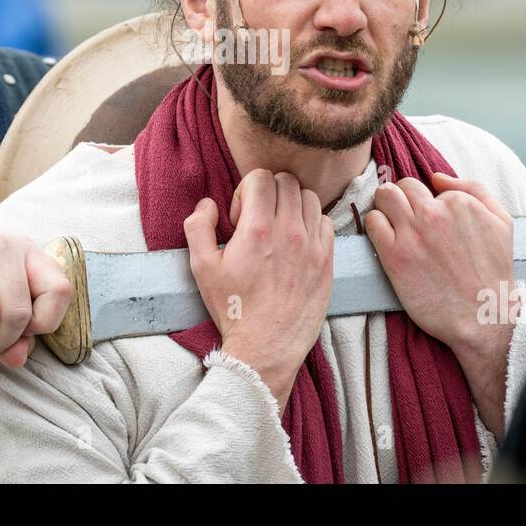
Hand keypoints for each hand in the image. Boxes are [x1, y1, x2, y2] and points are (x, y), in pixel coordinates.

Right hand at [183, 170, 333, 409]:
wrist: (265, 348)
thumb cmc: (233, 309)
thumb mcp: (201, 268)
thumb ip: (197, 226)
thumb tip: (208, 204)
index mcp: (257, 229)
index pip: (261, 177)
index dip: (246, 190)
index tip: (240, 217)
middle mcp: (289, 232)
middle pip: (287, 182)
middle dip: (268, 193)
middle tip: (258, 220)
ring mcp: (313, 246)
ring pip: (309, 198)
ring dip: (291, 204)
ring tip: (278, 228)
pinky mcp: (328, 261)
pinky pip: (325, 222)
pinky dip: (311, 223)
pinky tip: (296, 242)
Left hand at [364, 173, 514, 436]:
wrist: (482, 316)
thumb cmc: (493, 270)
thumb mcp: (501, 221)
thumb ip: (473, 189)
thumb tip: (437, 178)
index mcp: (458, 202)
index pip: (428, 186)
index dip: (427, 202)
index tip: (430, 220)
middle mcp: (433, 214)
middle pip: (402, 186)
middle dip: (403, 198)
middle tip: (406, 218)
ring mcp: (411, 234)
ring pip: (383, 196)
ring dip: (385, 205)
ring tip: (393, 223)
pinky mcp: (394, 256)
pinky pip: (372, 222)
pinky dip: (375, 225)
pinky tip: (385, 239)